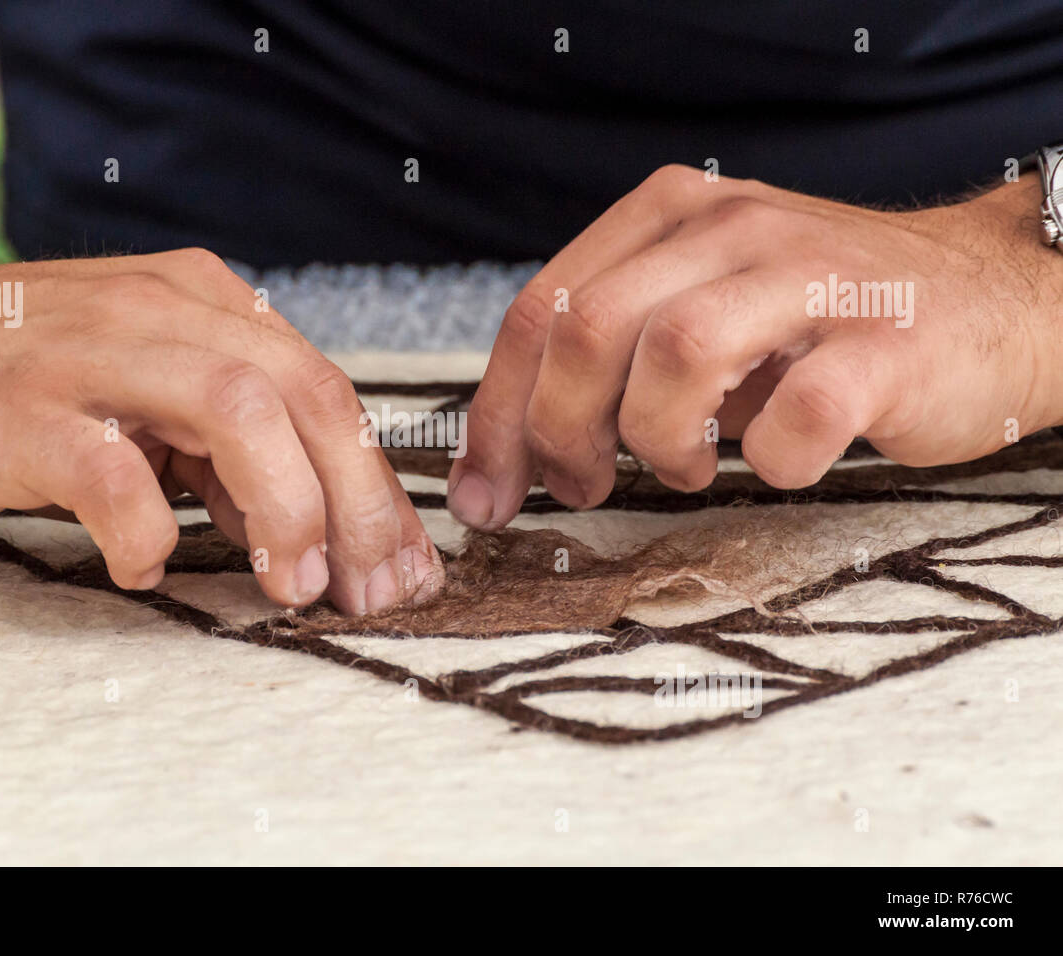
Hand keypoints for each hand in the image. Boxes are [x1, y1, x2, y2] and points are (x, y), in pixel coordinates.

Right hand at [0, 194, 440, 611]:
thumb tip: (306, 523)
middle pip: (305, 395)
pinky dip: (147, 531)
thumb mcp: (141, 389)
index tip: (403, 566)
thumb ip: (220, 442)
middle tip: (373, 590)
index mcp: (199, 303)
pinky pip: (111, 470)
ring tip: (292, 585)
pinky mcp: (20, 408)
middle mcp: (159, 311)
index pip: (324, 389)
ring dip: (286, 507)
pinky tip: (146, 566)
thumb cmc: (14, 380)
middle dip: (360, 503)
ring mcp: (90, 354)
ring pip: (236, 408)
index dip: (379, 484)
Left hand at [449, 164, 1062, 526]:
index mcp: (671, 216)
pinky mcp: (886, 343)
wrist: (993, 301)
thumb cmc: (819, 326)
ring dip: (658, 441)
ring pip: (676, 353)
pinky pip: (798, 415)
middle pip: (587, 328)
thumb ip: (605, 360)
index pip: (540, 309)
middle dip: (558, 431)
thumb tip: (503, 458)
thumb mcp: (700, 310)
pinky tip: (784, 460)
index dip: (496, 414)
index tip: (487, 493)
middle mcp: (733, 228)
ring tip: (688, 467)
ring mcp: (813, 278)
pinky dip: (774, 461)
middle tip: (584, 486)